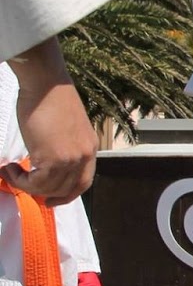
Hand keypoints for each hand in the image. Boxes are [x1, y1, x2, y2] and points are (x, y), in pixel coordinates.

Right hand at [4, 41, 95, 204]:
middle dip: (43, 193)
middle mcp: (85, 155)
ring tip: (11, 171)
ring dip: (26, 185)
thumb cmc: (48, 100)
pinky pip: (36, 182)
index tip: (51, 199)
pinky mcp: (55, 158)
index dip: (67, 195)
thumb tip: (47, 161)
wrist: (45, 85)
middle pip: (66, 189)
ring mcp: (72, 158)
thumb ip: (63, 147)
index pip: (83, 182)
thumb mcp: (65, 128)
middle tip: (22, 184)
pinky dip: (19, 180)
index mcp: (90, 148)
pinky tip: (9, 168)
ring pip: (49, 188)